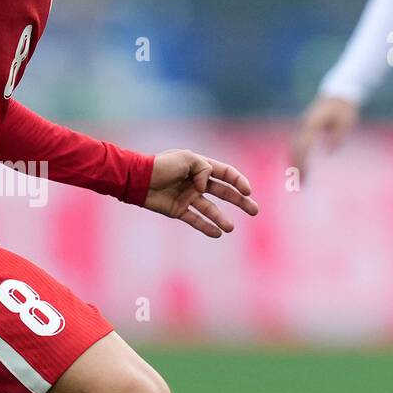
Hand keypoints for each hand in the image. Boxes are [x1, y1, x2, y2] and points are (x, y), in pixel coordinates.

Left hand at [143, 149, 257, 237]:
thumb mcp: (186, 158)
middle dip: (240, 201)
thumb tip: (206, 186)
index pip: (225, 173)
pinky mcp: (178, 210)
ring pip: (210, 208)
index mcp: (200, 166)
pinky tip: (217, 234)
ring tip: (230, 227)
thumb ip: (203, 169)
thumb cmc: (161, 166)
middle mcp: (196, 182)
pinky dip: (206, 227)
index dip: (239, 181)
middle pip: (224, 192)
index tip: (248, 191)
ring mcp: (188, 197)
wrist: (138, 179)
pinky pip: (195, 219)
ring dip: (222, 218)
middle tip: (254, 210)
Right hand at [290, 96, 358, 180]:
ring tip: (299, 182)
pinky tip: (300, 170)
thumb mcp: (346, 121)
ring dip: (295, 165)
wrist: (338, 95)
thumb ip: (338, 135)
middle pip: (295, 150)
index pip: (303, 146)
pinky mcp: (305, 130)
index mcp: (312, 125)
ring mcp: (303, 128)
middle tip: (299, 186)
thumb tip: (329, 151)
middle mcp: (304, 127)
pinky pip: (297, 147)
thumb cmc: (344, 109)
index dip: (301, 162)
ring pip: (294, 149)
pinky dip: (297, 159)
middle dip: (296, 168)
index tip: (304, 176)